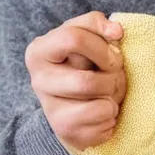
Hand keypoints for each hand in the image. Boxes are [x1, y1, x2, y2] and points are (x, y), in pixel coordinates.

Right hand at [26, 12, 125, 150]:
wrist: (77, 109)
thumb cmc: (83, 64)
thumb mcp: (85, 37)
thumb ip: (96, 26)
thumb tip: (116, 31)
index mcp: (38, 50)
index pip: (73, 37)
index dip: (102, 43)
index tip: (113, 45)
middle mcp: (38, 80)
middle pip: (87, 79)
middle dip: (112, 71)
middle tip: (114, 71)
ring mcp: (50, 108)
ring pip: (97, 96)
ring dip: (115, 91)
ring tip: (109, 90)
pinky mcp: (66, 129)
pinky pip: (104, 117)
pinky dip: (113, 112)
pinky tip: (103, 110)